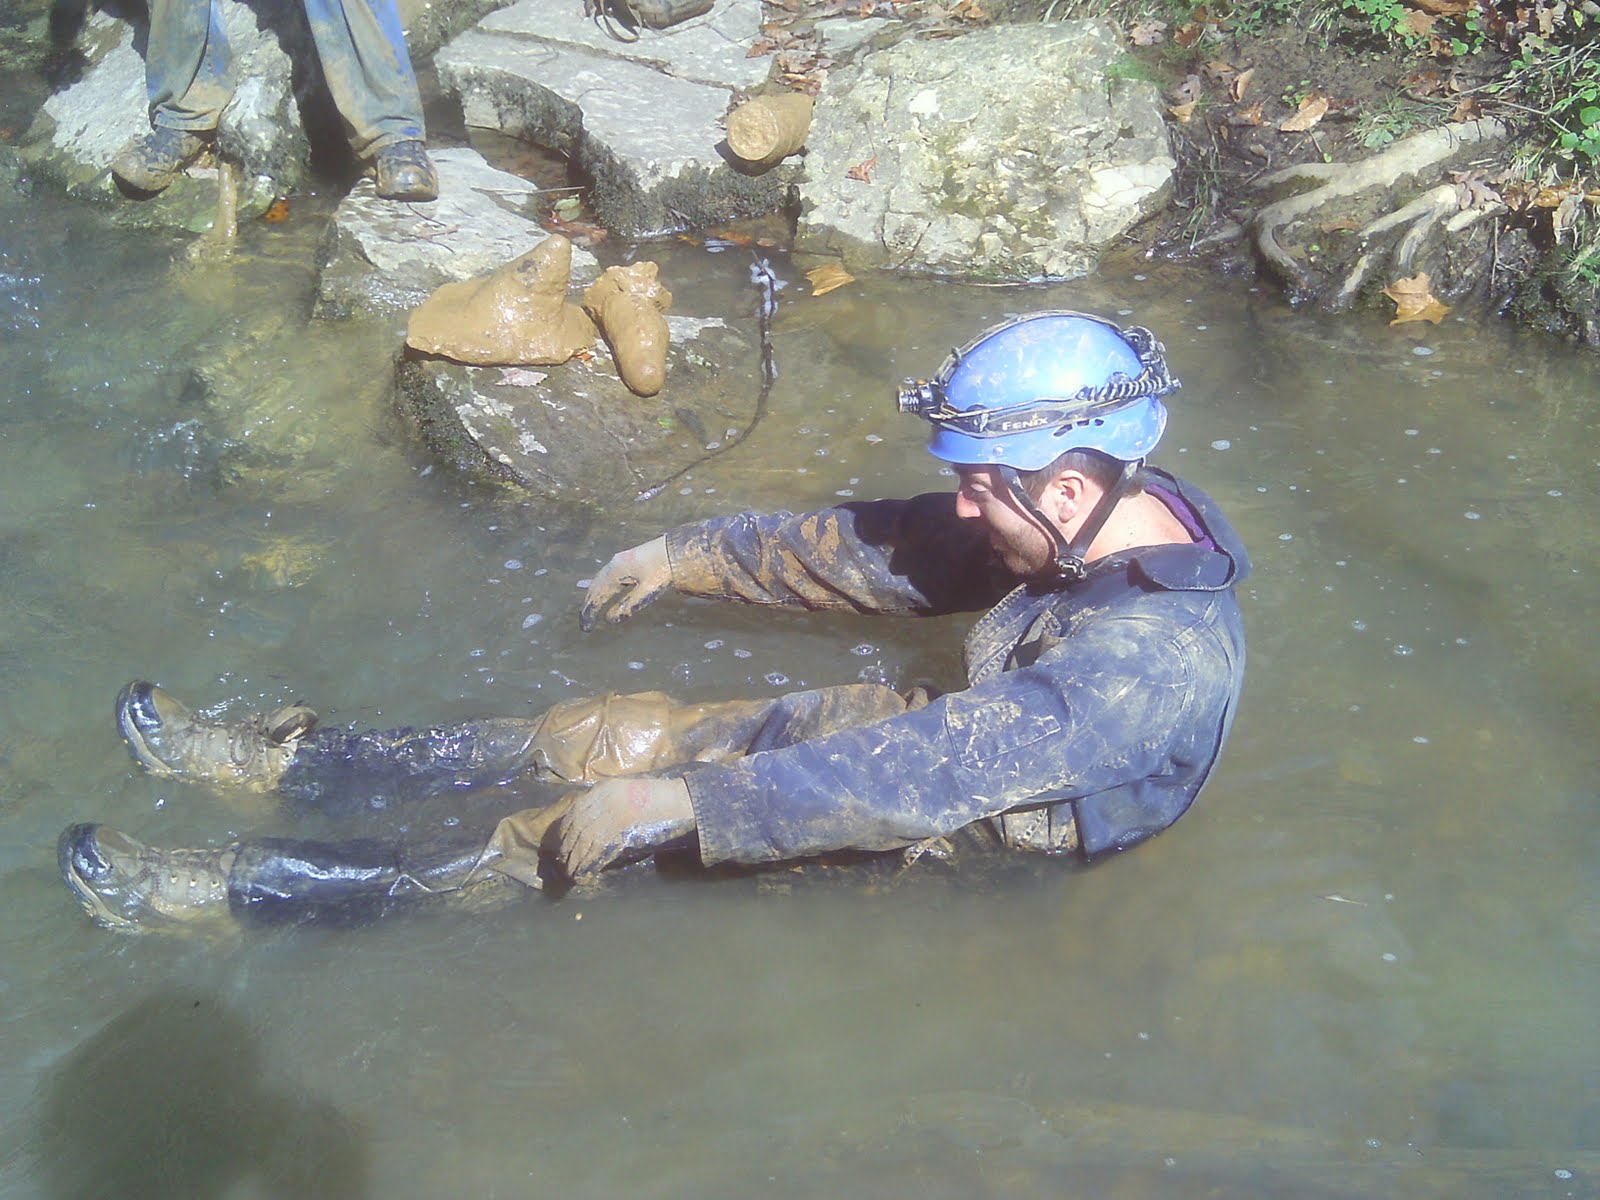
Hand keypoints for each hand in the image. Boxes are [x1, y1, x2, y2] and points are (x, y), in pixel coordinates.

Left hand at [556, 776, 695, 878]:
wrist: (677, 800)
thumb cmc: (655, 800)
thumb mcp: (626, 794)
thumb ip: (608, 804)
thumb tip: (588, 827)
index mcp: (604, 789)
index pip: (575, 811)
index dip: (565, 830)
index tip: (561, 843)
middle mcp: (604, 798)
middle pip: (577, 826)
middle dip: (567, 847)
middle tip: (563, 862)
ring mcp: (612, 812)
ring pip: (585, 840)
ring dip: (576, 859)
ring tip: (572, 873)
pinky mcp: (620, 827)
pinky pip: (598, 848)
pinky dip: (589, 862)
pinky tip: (585, 871)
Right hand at [579, 536, 671, 631]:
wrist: (677, 548)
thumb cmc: (664, 569)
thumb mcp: (647, 591)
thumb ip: (629, 605)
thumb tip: (610, 619)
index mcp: (616, 571)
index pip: (597, 595)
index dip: (590, 612)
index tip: (586, 627)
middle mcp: (614, 564)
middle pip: (595, 586)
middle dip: (589, 604)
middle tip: (585, 622)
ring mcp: (620, 560)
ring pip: (600, 580)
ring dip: (594, 595)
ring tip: (591, 608)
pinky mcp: (629, 560)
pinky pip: (608, 576)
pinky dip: (602, 587)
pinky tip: (606, 591)